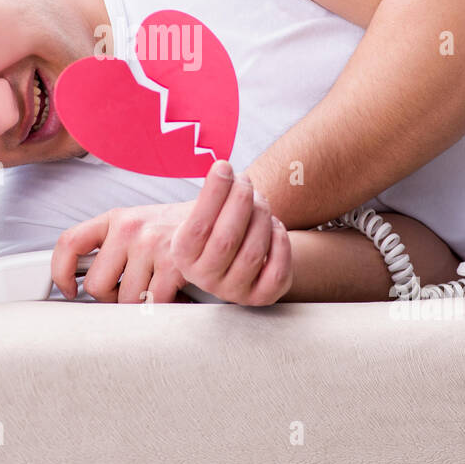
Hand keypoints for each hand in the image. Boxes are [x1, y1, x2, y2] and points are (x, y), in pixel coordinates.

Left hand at [51, 198, 194, 303]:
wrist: (223, 213)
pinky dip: (163, 305)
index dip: (61, 272)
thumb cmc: (177, 227)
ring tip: (155, 288)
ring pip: (126, 300)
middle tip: (128, 291)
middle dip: (110, 297)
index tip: (67, 289)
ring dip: (140, 303)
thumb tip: (82, 279)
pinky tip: (171, 293)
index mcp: (117, 218)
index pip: (69, 243)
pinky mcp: (175, 264)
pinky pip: (154, 303)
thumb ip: (112, 245)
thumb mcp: (140, 223)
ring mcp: (152, 245)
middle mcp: (130, 229)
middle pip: (96, 285)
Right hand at [170, 160, 291, 305]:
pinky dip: (280, 243)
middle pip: (226, 240)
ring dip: (261, 219)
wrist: (239, 255)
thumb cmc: (220, 226)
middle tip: (246, 182)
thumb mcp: (207, 213)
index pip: (197, 225)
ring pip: (253, 253)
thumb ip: (212, 194)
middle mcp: (204, 277)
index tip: (223, 166)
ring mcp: (233, 291)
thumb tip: (224, 169)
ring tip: (260, 202)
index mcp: (183, 255)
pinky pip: (276, 271)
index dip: (213, 194)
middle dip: (240, 203)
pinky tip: (275, 227)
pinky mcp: (260, 297)